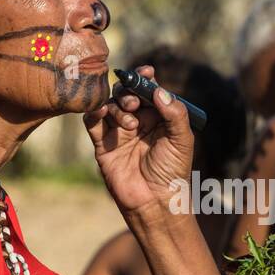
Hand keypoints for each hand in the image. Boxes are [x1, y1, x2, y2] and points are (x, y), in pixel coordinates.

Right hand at [84, 65, 195, 218]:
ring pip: (109, 103)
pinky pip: (92, 121)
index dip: (145, 78)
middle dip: (129, 91)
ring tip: (130, 124)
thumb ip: (175, 113)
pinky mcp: (102, 144)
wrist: (155, 202)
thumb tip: (159, 89)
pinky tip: (102, 112)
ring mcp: (118, 131)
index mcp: (157, 117)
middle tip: (134, 104)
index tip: (146, 72)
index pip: (148, 89)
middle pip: (126, 92)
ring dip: (117, 106)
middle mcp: (137, 121)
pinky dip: (94, 112)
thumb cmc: (173, 172)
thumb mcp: (182, 140)